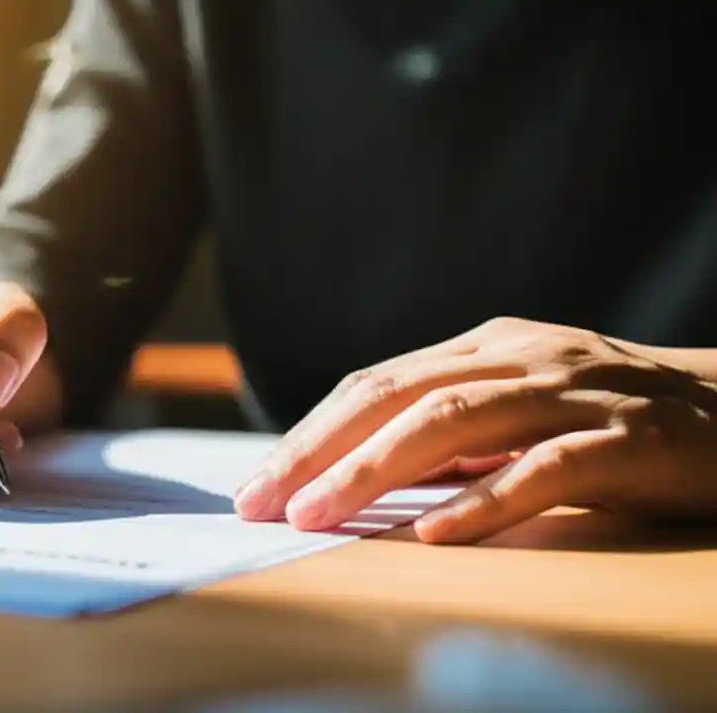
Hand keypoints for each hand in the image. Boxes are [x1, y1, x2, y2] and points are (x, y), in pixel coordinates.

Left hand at [234, 317, 716, 542]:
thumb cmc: (615, 420)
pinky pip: (545, 469)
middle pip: (397, 396)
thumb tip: (358, 474)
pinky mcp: (626, 440)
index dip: (309, 433)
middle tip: (259, 501)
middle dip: (317, 450)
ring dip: (375, 471)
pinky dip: (484, 499)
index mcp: (486, 347)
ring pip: (454, 422)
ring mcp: (574, 393)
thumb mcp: (522, 410)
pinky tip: (433, 534)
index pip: (375, 384)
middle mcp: (520, 358)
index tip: (255, 484)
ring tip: (316, 515)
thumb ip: (452, 431)